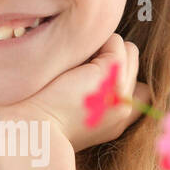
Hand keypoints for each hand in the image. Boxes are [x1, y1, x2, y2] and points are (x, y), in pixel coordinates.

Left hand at [0, 33, 149, 153]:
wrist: (29, 130)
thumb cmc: (37, 120)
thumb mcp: (67, 112)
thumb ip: (88, 94)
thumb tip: (90, 61)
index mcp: (115, 123)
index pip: (140, 93)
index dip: (118, 76)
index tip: (87, 76)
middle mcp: (123, 109)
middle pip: (132, 66)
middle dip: (109, 56)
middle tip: (77, 64)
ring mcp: (121, 91)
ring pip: (128, 51)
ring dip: (103, 46)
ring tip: (76, 57)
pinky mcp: (112, 73)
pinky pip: (116, 42)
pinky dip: (95, 40)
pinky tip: (73, 51)